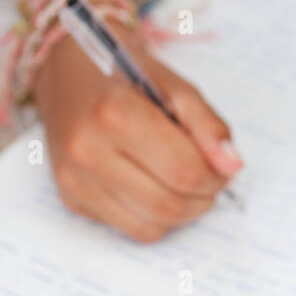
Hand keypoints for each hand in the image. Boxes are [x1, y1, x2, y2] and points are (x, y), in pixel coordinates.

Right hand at [32, 18, 241, 241]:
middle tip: (212, 176)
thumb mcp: (171, 82)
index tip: (224, 164)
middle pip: (168, 203)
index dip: (216, 175)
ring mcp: (73, 179)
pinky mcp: (70, 198)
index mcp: (114, 113)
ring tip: (187, 182)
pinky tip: (156, 187)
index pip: (184, 169)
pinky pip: (128, 228)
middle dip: (204, 196)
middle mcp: (87, 150)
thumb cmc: (120, 69)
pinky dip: (154, 217)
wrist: (64, 67)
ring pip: (150, 226)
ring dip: (183, 212)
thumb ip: (207, 123)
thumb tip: (232, 166)